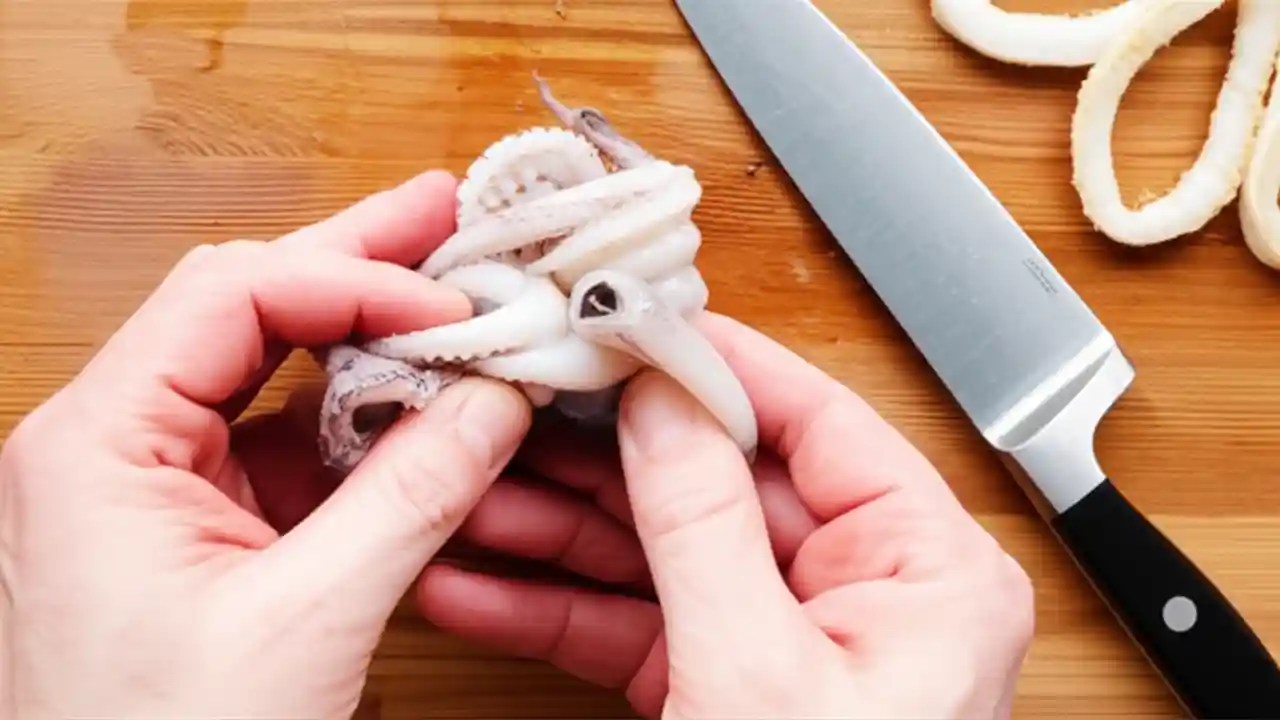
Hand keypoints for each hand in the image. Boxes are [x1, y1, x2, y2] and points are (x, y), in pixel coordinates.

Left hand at [0, 171, 531, 719]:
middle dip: (354, 262)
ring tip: (444, 287)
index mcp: (97, 443)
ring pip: (269, 370)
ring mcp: (157, 484)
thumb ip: (410, 496)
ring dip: (364, 336)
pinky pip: (286, 443)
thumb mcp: (305, 621)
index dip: (352, 280)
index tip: (448, 300)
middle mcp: (116, 445)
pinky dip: (360, 419)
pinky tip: (422, 401)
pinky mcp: (200, 525)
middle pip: (247, 308)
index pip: (235, 298)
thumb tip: (493, 401)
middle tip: (442, 217)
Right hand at [418, 313, 1034, 718]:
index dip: (715, 366)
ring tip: (468, 490)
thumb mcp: (760, 676)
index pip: (815, 422)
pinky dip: (558, 606)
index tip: (630, 324)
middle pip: (719, 482)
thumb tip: (662, 405)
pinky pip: (638, 622)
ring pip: (661, 550)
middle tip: (523, 406)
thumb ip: (706, 527)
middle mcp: (866, 592)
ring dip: (557, 528)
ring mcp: (789, 639)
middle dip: (602, 456)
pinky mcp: (727, 684)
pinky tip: (479, 582)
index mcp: (928, 570)